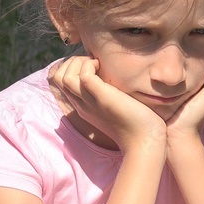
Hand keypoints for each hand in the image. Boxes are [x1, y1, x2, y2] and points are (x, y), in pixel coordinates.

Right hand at [48, 56, 165, 151]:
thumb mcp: (115, 106)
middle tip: (93, 62)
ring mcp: (90, 102)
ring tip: (97, 64)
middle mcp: (82, 104)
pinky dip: (89, 65)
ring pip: (63, 77)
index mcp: (83, 106)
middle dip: (72, 62)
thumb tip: (109, 76)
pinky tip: (103, 67)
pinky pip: (83, 76)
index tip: (92, 65)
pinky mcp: (102, 98)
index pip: (62, 82)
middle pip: (58, 78)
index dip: (71, 67)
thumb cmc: (136, 123)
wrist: (145, 142)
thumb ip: (107, 94)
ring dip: (78, 63)